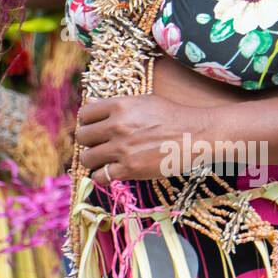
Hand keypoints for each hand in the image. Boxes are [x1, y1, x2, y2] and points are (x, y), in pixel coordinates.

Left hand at [75, 93, 202, 182]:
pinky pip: (100, 176)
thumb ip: (116, 105)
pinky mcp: (130, 169)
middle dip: (88, 141)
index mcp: (119, 105)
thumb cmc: (172, 116)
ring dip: (92, 160)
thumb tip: (91, 106)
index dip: (87, 122)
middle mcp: (117, 126)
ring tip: (103, 159)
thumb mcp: (143, 101)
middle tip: (98, 144)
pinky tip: (110, 172)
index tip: (94, 127)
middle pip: (82, 136)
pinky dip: (102, 176)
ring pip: (86, 158)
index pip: (84, 114)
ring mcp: (122, 148)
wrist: (196, 135)